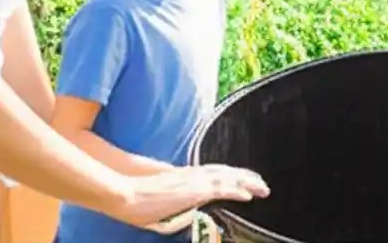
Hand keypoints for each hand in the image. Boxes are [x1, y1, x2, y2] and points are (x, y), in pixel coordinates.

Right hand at [100, 164, 268, 231]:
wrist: (124, 193)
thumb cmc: (135, 199)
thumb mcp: (160, 205)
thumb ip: (177, 207)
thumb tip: (189, 214)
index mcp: (184, 177)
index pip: (214, 173)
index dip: (230, 175)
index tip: (243, 179)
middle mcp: (192, 176)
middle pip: (225, 172)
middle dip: (245, 177)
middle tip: (261, 182)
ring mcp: (194, 181)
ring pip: (228, 178)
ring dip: (247, 182)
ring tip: (263, 187)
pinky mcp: (194, 190)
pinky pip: (222, 189)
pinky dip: (237, 190)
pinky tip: (249, 195)